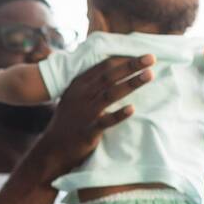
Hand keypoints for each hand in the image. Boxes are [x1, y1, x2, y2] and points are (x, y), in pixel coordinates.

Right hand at [31, 54, 153, 180]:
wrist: (52, 148)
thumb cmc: (68, 121)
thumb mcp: (74, 96)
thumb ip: (90, 84)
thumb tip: (112, 71)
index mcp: (79, 85)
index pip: (104, 67)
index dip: (124, 60)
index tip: (142, 55)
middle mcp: (82, 95)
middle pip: (110, 76)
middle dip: (131, 65)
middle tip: (151, 58)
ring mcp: (84, 113)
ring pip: (110, 94)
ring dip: (130, 83)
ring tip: (149, 75)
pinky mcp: (87, 131)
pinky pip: (105, 122)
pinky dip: (118, 115)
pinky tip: (132, 109)